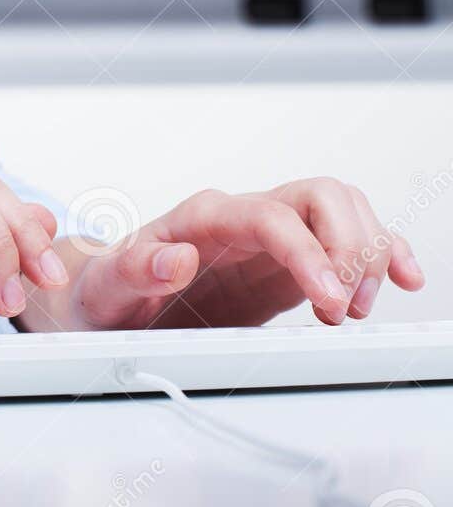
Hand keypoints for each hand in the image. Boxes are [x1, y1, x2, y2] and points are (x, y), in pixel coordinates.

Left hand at [22, 178, 425, 331]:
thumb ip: (135, 270)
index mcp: (200, 219)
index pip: (270, 215)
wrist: (104, 305)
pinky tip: (403, 280)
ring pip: (343, 211)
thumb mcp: (106, 289)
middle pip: (321, 198)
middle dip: (350, 248)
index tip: (330, 299)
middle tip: (345, 308)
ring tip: (355, 309)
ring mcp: (269, 238)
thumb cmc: (105, 292)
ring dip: (368, 254)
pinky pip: (348, 238)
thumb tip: (175, 256)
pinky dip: (384, 254)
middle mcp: (240, 218)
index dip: (309, 251)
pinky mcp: (289, 261)